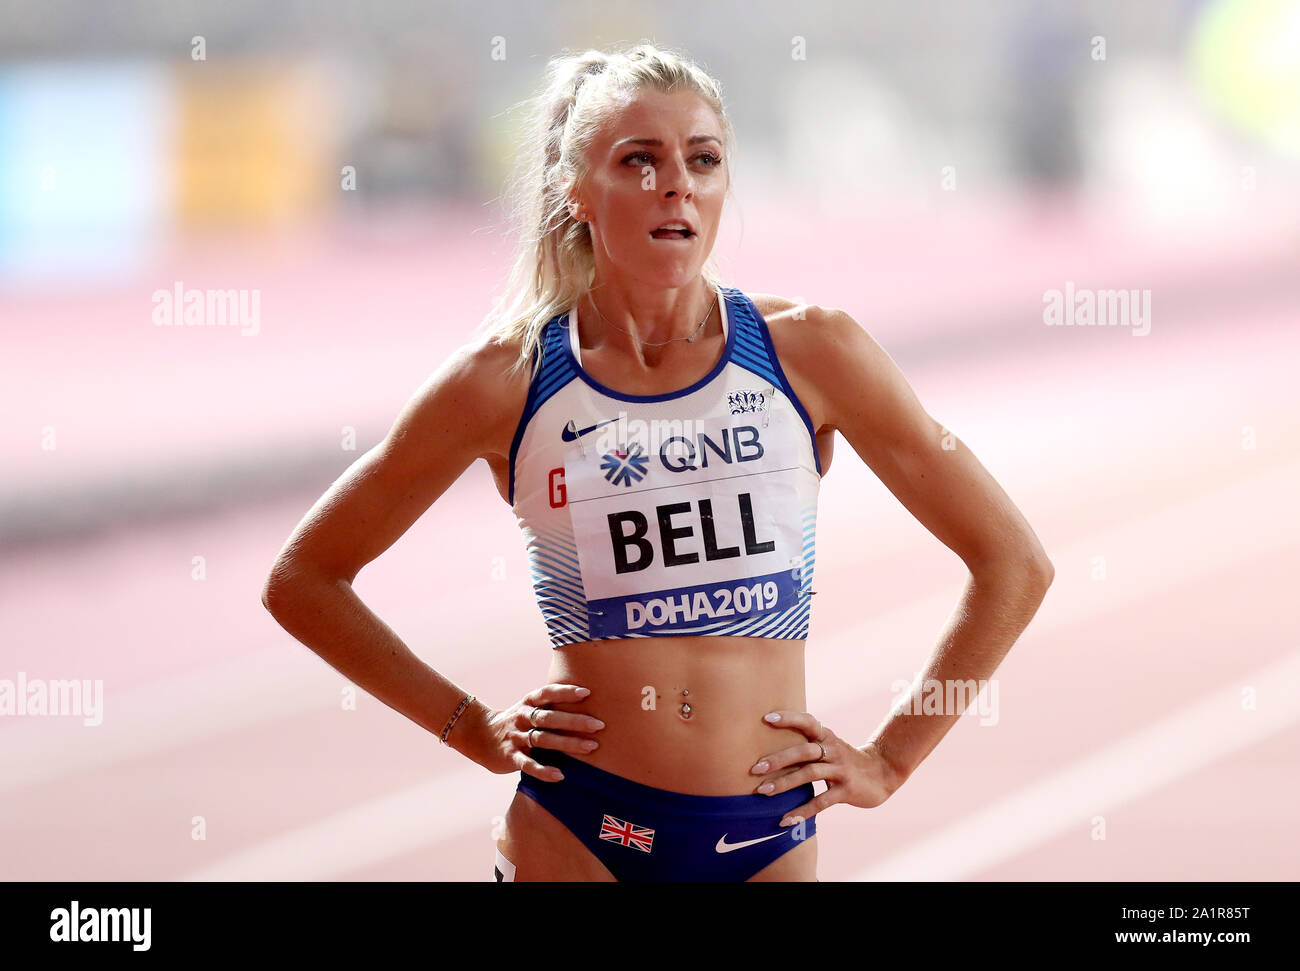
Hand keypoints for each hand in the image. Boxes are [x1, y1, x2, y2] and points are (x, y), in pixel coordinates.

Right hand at [464, 683, 604, 782]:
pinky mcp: (510, 756)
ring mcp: (516, 737)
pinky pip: (528, 764)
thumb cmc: (516, 721)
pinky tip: (559, 776)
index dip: (566, 692)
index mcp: (528, 703)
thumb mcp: (529, 707)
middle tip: (599, 724)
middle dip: (575, 721)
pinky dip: (543, 770)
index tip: (586, 692)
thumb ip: (552, 705)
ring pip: (543, 740)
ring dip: (568, 743)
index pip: (547, 693)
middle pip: (550, 718)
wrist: (478, 736)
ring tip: (591, 747)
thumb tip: (588, 699)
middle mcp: (522, 717)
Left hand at [751, 710, 900, 826]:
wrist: (883, 773)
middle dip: (778, 759)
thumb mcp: (829, 746)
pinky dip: (801, 812)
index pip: (807, 722)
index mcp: (827, 737)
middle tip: (755, 768)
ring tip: (763, 792)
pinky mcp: (846, 790)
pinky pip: (821, 802)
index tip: (766, 719)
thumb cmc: (846, 759)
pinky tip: (784, 820)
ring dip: (784, 784)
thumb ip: (807, 745)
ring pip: (810, 774)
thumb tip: (771, 747)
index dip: (788, 719)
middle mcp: (833, 750)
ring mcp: (841, 770)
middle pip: (803, 751)